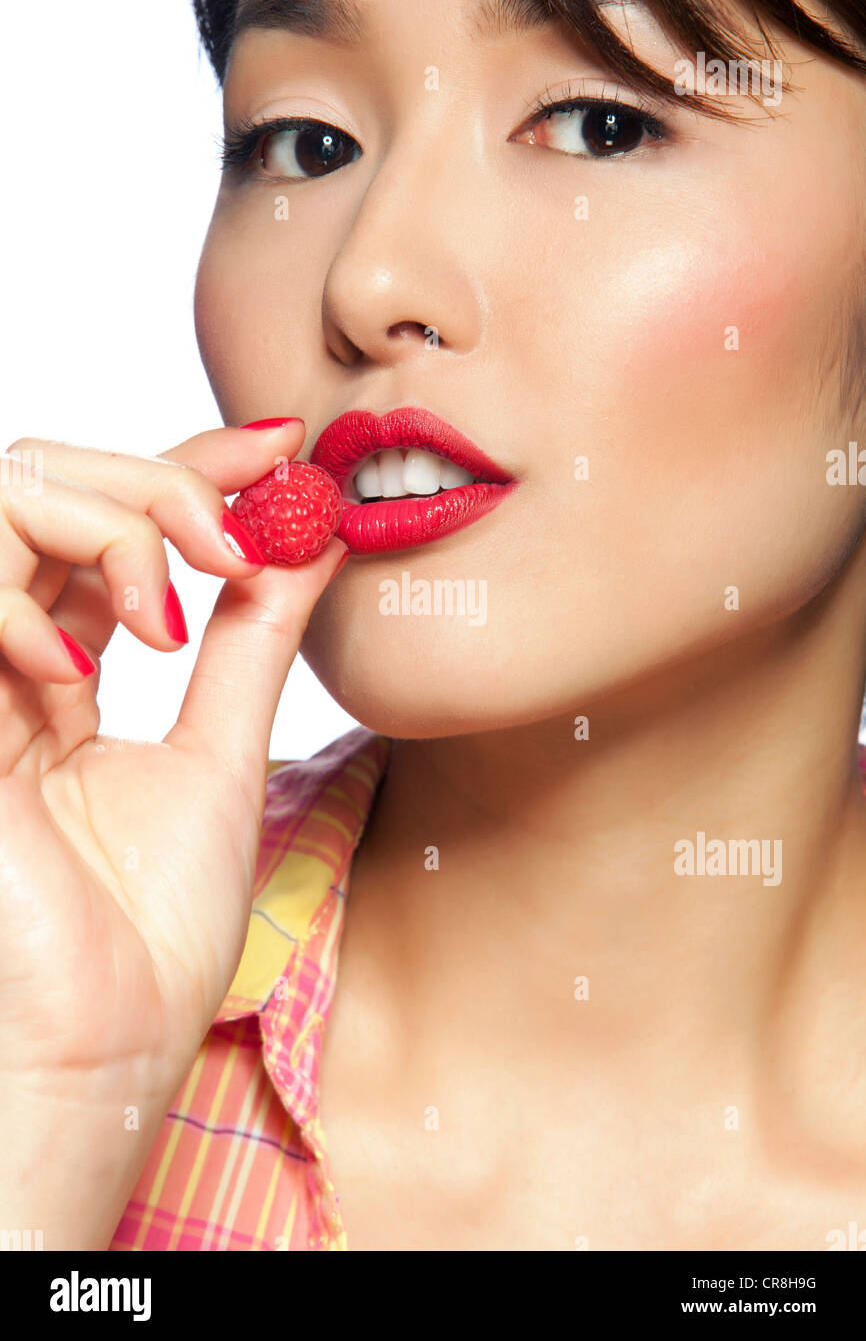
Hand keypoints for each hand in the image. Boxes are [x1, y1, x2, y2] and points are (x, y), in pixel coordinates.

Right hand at [0, 422, 346, 1243]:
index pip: (113, 516)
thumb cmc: (152, 926)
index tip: (282, 447)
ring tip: (179, 603)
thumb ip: (249, 638)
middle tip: (245, 532)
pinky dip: (20, 602)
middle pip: (49, 482)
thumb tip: (310, 537)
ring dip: (107, 520)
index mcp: (69, 667)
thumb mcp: (222, 751)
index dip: (190, 461)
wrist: (105, 1042)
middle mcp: (9, 659)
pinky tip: (82, 672)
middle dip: (159, 478)